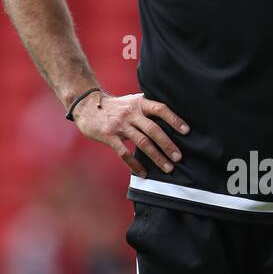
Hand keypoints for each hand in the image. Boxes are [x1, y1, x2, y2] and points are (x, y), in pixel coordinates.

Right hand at [73, 92, 188, 177]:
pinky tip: (143, 173)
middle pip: (153, 129)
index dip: (174, 119)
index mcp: (139, 103)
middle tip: (179, 157)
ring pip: (142, 142)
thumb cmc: (114, 106)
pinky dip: (135, 164)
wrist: (86, 105)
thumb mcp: (131, 101)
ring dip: (156, 157)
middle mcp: (130, 113)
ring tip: (168, 168)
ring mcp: (119, 125)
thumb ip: (147, 107)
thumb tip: (169, 117)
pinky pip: (124, 153)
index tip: (186, 131)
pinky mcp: (109, 136)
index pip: (160, 109)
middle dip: (168, 145)